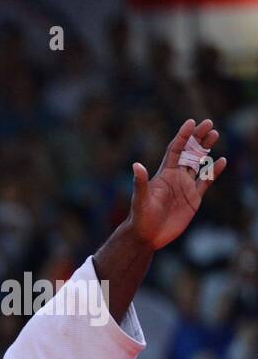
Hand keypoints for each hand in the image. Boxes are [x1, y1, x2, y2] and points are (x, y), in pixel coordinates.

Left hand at [130, 119, 226, 249]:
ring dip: (206, 149)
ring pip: (198, 163)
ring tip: (214, 133)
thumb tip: (136, 165)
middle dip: (198, 137)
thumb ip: (140, 183)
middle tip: (209, 122)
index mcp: (163, 174)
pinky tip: (221, 161)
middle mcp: (175, 177)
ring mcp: (185, 187)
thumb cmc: (140, 218)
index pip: (175, 150)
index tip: (191, 122)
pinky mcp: (193, 199)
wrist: (147, 236)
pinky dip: (213, 172)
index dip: (183, 136)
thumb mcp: (140, 200)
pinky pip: (206, 182)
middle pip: (188, 152)